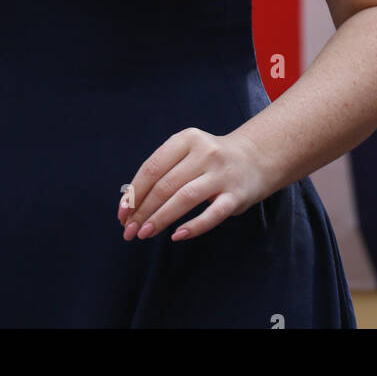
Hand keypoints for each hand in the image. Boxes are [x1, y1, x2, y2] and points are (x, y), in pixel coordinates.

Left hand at [117, 127, 271, 243]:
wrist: (254, 158)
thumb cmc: (209, 161)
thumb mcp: (186, 153)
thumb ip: (163, 172)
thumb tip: (130, 203)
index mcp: (187, 139)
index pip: (153, 167)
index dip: (134, 192)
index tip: (122, 214)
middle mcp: (204, 153)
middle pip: (166, 184)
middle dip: (143, 210)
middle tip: (129, 231)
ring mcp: (221, 174)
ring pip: (185, 198)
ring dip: (161, 218)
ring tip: (144, 233)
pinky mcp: (236, 195)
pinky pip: (212, 214)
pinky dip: (193, 227)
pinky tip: (177, 236)